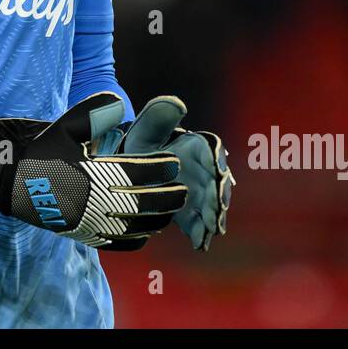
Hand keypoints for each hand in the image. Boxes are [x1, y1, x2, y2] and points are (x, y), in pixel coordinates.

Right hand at [0, 93, 188, 249]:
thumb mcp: (64, 126)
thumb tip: (121, 104)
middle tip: (183, 190)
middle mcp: (95, 202)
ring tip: (170, 210)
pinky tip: (146, 231)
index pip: (138, 172)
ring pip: (135, 227)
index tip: (174, 163)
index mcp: (94, 174)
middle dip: (169, 197)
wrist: (9, 184)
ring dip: (158, 219)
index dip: (160, 168)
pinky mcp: (84, 236)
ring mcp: (90, 223)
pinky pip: (118, 244)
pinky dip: (136, 239)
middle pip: (144, 203)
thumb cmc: (40, 153)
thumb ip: (94, 113)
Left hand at [100, 96, 235, 251]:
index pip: (212, 150)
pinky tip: (200, 245)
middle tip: (218, 208)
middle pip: (217, 181)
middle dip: (219, 195)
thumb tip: (177, 104)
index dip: (219, 161)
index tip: (220, 172)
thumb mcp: (144, 130)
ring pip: (212, 204)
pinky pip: (199, 223)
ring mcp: (198, 193)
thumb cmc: (138, 146)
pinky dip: (201, 234)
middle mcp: (202, 170)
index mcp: (195, 146)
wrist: (127, 171)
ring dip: (215, 216)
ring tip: (213, 228)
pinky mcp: (190, 212)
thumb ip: (158, 117)